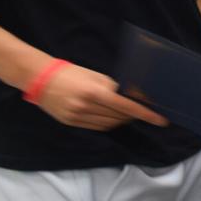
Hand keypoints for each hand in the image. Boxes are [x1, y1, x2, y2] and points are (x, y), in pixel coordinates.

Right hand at [34, 61, 168, 131]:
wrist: (39, 78)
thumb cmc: (70, 72)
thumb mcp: (94, 75)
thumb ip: (114, 87)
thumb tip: (134, 96)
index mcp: (93, 92)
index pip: (126, 107)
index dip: (146, 114)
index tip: (161, 120)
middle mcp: (86, 107)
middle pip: (119, 117)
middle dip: (134, 115)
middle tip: (143, 110)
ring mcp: (78, 117)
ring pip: (110, 124)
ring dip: (122, 120)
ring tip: (127, 113)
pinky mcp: (72, 123)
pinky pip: (98, 127)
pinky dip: (109, 123)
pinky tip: (113, 117)